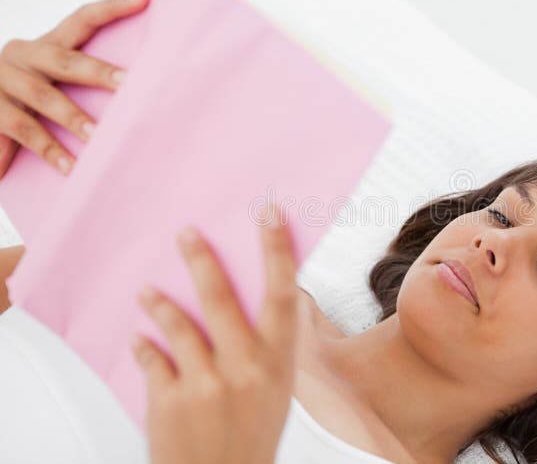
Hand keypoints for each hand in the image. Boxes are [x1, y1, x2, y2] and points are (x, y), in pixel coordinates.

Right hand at [0, 0, 149, 177]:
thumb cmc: (26, 99)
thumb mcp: (50, 81)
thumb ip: (81, 80)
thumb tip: (142, 91)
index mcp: (44, 46)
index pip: (81, 19)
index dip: (112, 8)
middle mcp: (22, 55)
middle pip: (64, 60)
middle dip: (98, 72)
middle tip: (128, 85)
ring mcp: (2, 81)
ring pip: (43, 97)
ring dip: (73, 119)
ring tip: (99, 138)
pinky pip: (22, 130)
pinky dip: (48, 150)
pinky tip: (70, 167)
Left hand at [131, 207, 298, 463]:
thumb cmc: (252, 437)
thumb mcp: (276, 392)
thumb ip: (266, 349)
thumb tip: (251, 300)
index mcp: (277, 363)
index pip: (281, 295)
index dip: (277, 251)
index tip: (269, 216)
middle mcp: (244, 369)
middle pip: (221, 298)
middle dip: (202, 260)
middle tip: (187, 233)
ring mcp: (205, 385)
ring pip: (179, 325)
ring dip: (160, 303)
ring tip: (147, 291)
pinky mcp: (170, 401)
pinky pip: (153, 359)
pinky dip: (145, 346)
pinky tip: (140, 338)